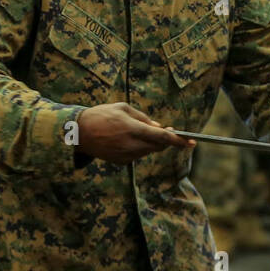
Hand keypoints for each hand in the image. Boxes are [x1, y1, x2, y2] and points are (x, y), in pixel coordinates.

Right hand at [76, 102, 193, 163]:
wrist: (77, 133)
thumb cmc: (101, 115)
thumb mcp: (123, 108)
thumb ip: (143, 117)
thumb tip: (158, 127)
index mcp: (133, 129)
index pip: (162, 137)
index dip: (178, 141)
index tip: (192, 142)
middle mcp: (131, 145)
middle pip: (158, 146)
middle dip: (165, 140)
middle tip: (168, 132)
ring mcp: (126, 155)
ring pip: (148, 151)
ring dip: (150, 143)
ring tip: (136, 132)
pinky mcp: (121, 162)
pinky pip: (137, 155)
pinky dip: (138, 148)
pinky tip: (124, 140)